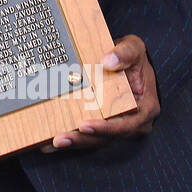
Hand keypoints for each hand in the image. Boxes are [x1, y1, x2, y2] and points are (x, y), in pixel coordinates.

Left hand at [41, 34, 159, 152]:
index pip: (125, 125)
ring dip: (72, 142)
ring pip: (93, 140)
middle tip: (59, 139)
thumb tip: (108, 61)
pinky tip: (48, 143)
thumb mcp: (134, 48)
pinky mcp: (101, 126)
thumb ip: (125, 53)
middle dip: (82, 139)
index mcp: (144, 109)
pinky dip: (69, 138)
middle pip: (105, 137)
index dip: (105, 128)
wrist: (126, 62)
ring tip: (50, 143)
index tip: (84, 125)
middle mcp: (131, 123)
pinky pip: (85, 135)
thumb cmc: (132, 58)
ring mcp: (115, 126)